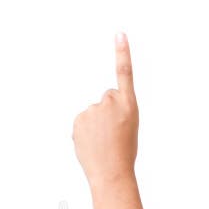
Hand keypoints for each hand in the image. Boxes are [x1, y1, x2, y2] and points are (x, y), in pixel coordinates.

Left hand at [72, 32, 138, 185]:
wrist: (111, 173)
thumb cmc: (124, 153)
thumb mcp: (129, 127)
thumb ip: (115, 111)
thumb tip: (94, 110)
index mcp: (129, 105)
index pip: (124, 73)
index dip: (122, 53)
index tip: (120, 34)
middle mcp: (110, 102)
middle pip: (106, 99)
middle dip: (107, 112)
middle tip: (113, 133)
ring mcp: (93, 110)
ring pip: (93, 112)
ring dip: (96, 124)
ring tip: (103, 142)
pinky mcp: (78, 120)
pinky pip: (82, 122)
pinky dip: (85, 132)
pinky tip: (92, 144)